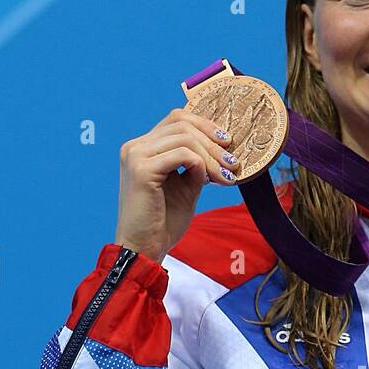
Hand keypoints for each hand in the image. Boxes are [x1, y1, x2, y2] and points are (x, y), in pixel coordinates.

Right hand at [115, 106, 242, 262]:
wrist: (144, 249)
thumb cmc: (163, 222)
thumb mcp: (186, 186)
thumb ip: (197, 164)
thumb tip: (222, 147)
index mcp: (142, 148)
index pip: (176, 119)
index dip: (205, 125)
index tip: (227, 143)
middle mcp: (135, 147)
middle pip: (182, 123)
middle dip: (213, 141)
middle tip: (233, 162)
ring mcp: (136, 156)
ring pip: (184, 137)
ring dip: (212, 155)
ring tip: (226, 175)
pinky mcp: (141, 170)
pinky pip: (182, 155)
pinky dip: (200, 166)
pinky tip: (207, 182)